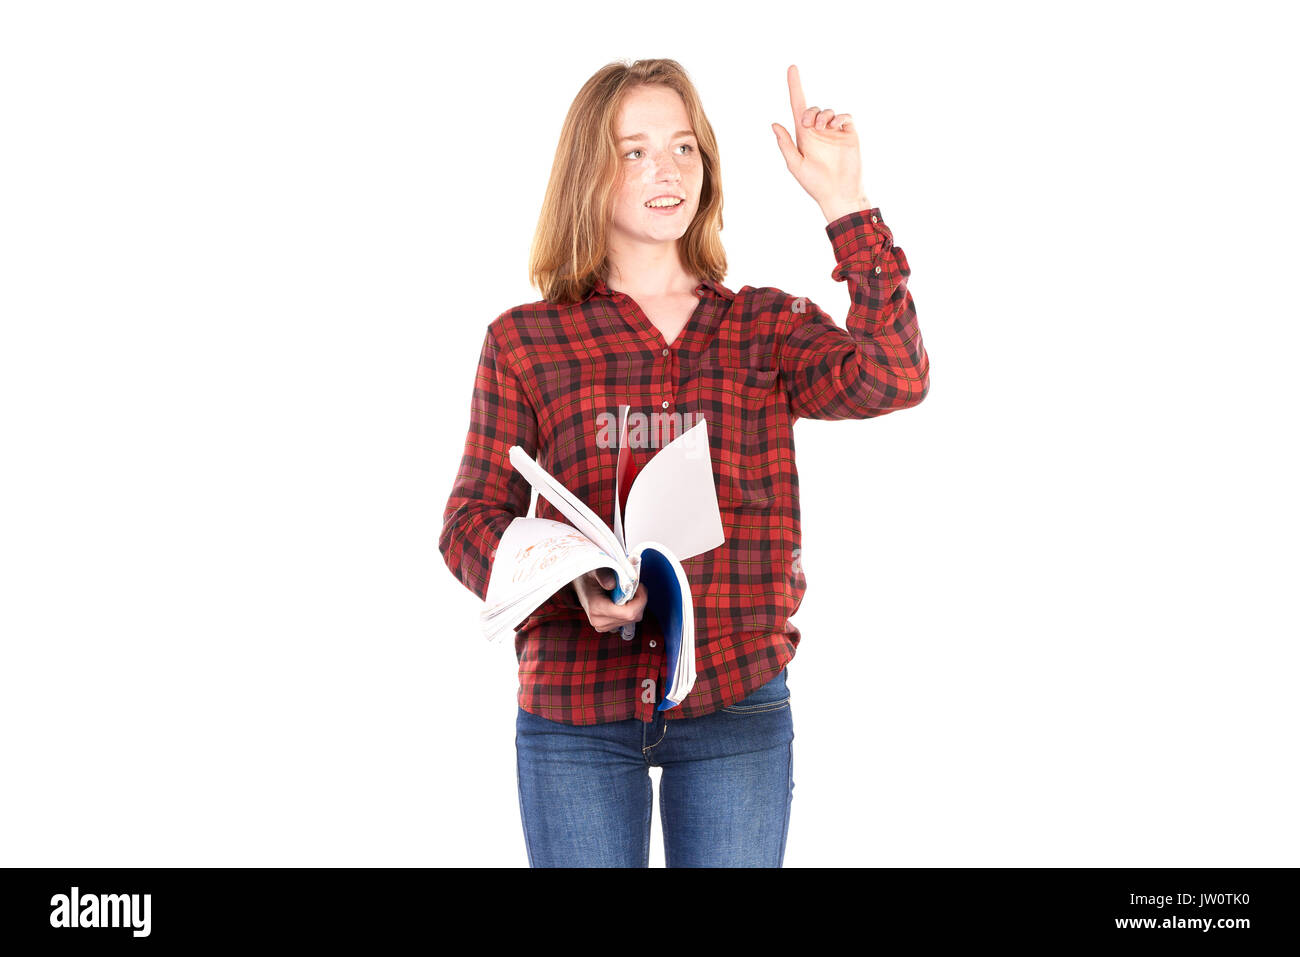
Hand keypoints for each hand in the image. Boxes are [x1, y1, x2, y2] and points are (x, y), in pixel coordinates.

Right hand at [572, 568, 647, 634]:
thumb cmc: (587, 576)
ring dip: (635, 604)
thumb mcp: (594, 570)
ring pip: (632, 619)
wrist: (578, 584)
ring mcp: (602, 627)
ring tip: (626, 592)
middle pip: (634, 617)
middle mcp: (599, 622)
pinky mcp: (606, 626)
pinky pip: (627, 621)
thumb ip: (603, 574)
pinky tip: (622, 600)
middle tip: (635, 586)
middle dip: (639, 600)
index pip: (629, 613)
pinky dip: (630, 609)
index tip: (639, 586)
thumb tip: (612, 584)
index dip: (640, 599)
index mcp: (597, 609)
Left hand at [771, 64, 870, 220]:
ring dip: (824, 115)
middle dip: (809, 111)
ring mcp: (834, 132)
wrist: (839, 194)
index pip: (798, 107)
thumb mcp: (796, 165)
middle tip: (808, 124)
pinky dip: (840, 117)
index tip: (792, 68)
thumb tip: (774, 124)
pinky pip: (845, 117)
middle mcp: (818, 132)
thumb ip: (785, 145)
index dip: (795, 87)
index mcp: (804, 137)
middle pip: (813, 108)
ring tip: (823, 129)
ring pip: (828, 111)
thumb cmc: (815, 184)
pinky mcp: (849, 135)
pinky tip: (836, 127)